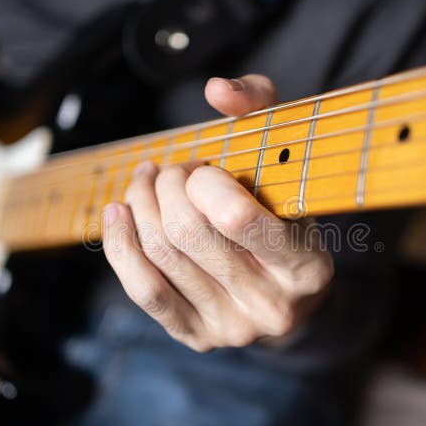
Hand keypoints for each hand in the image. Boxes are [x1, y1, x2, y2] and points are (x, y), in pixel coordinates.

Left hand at [102, 75, 333, 350]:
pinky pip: (143, 290)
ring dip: (140, 203)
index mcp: (306, 265)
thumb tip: (216, 89)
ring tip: (146, 181)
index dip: (204, 180)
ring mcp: (232, 327)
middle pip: (185, 232)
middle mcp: (272, 305)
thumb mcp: (289, 158)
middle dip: (167, 186)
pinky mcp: (198, 336)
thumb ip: (262, 110)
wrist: (292, 296)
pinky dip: (120, 245)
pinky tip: (119, 213)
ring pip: (160, 254)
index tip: (207, 169)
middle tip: (173, 171)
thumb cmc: (287, 214)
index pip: (234, 216)